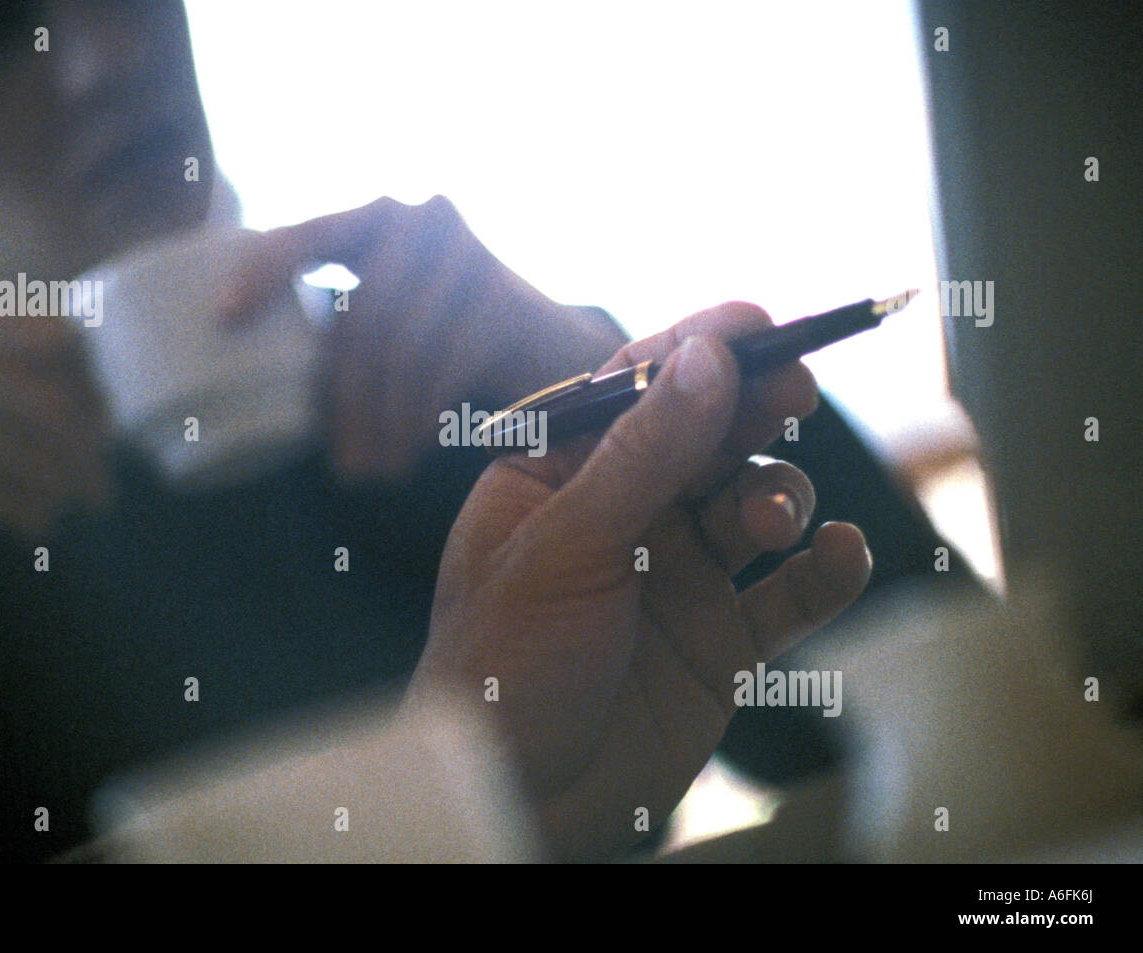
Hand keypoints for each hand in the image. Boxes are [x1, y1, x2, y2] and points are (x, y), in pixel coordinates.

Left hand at [224, 196, 627, 480]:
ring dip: (383, 425)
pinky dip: (422, 422)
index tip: (224, 321)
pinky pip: (443, 371)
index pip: (304, 235)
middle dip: (345, 403)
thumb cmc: (450, 343)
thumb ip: (341, 330)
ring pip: (401, 352)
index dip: (262, 273)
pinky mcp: (502, 296)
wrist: (549, 349)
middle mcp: (419, 220)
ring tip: (373, 474)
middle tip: (342, 469)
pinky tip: (412, 454)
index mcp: (375, 221)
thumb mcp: (390, 321)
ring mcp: (466, 252)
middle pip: (361, 319)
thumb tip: (255, 389)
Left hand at [406, 302, 872, 860]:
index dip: (699, 352)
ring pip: (755, 505)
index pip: (635, 391)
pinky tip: (838, 555)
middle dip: (753, 411)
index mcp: (558, 478)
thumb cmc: (506, 669)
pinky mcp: (721, 641)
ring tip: (771, 519)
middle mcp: (622, 518)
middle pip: (707, 438)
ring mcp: (675, 578)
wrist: (523, 804)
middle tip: (793, 393)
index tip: (761, 322)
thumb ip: (643, 454)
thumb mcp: (564, 548)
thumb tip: (707, 357)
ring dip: (778, 496)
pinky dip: (824, 570)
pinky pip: (791, 594)